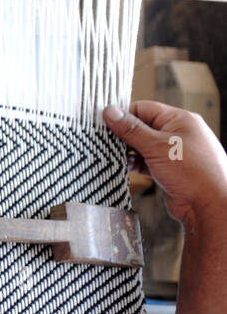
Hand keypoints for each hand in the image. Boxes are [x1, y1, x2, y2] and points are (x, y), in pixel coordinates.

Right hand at [104, 101, 226, 225]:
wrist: (209, 204)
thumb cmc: (192, 171)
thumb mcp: (157, 146)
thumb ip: (132, 129)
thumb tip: (110, 112)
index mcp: (179, 119)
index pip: (143, 108)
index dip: (124, 116)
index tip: (105, 125)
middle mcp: (177, 133)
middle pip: (141, 127)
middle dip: (124, 136)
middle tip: (106, 143)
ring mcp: (173, 152)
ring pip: (142, 146)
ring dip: (127, 152)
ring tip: (114, 158)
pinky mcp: (167, 169)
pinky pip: (145, 161)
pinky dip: (134, 164)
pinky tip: (124, 168)